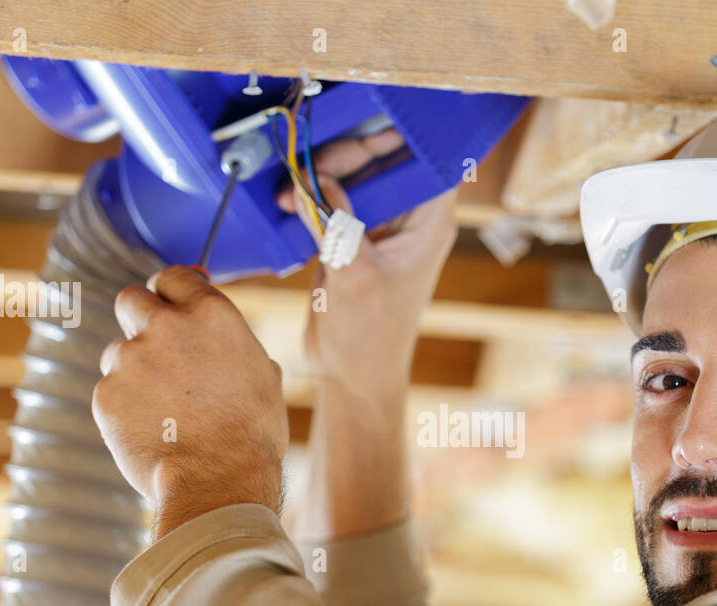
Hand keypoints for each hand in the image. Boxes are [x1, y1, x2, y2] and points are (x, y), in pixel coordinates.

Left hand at [93, 266, 288, 538]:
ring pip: (117, 351)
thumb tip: (222, 335)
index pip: (173, 277)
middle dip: (139, 319)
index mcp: (211, 314)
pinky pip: (110, 391)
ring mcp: (131, 359)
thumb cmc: (251, 434)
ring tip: (162, 409)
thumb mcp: (263, 375)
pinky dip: (124, 407)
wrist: (218, 481)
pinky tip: (151, 429)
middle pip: (131, 299)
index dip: (169, 292)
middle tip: (154, 349)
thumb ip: (234, 343)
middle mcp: (167, 326)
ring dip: (133, 371)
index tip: (168, 304)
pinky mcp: (106, 393)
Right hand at [277, 128, 457, 396]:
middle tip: (309, 161)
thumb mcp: (353, 275)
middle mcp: (410, 219)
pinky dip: (310, 197)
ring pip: (355, 176)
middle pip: (384, 158)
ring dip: (321, 174)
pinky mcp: (352, 238)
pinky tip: (287, 202)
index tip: (363, 120)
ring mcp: (379, 228)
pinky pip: (333, 200)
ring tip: (292, 183)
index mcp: (429, 222)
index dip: (400, 133)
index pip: (427, 158)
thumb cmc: (370, 335)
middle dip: (347, 152)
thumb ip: (337, 222)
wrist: (352, 375)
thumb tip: (315, 177)